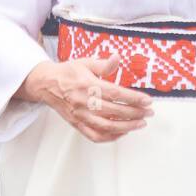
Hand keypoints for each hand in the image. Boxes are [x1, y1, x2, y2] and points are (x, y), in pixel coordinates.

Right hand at [21, 57, 152, 142]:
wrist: (46, 84)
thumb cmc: (67, 73)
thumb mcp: (85, 62)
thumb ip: (103, 64)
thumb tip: (118, 58)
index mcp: (87, 85)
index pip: (115, 94)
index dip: (133, 98)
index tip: (147, 100)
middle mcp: (84, 102)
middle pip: (114, 111)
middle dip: (135, 113)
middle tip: (148, 112)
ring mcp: (80, 116)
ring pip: (107, 126)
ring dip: (127, 127)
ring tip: (140, 123)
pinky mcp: (77, 124)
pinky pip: (95, 135)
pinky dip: (110, 137)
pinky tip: (122, 132)